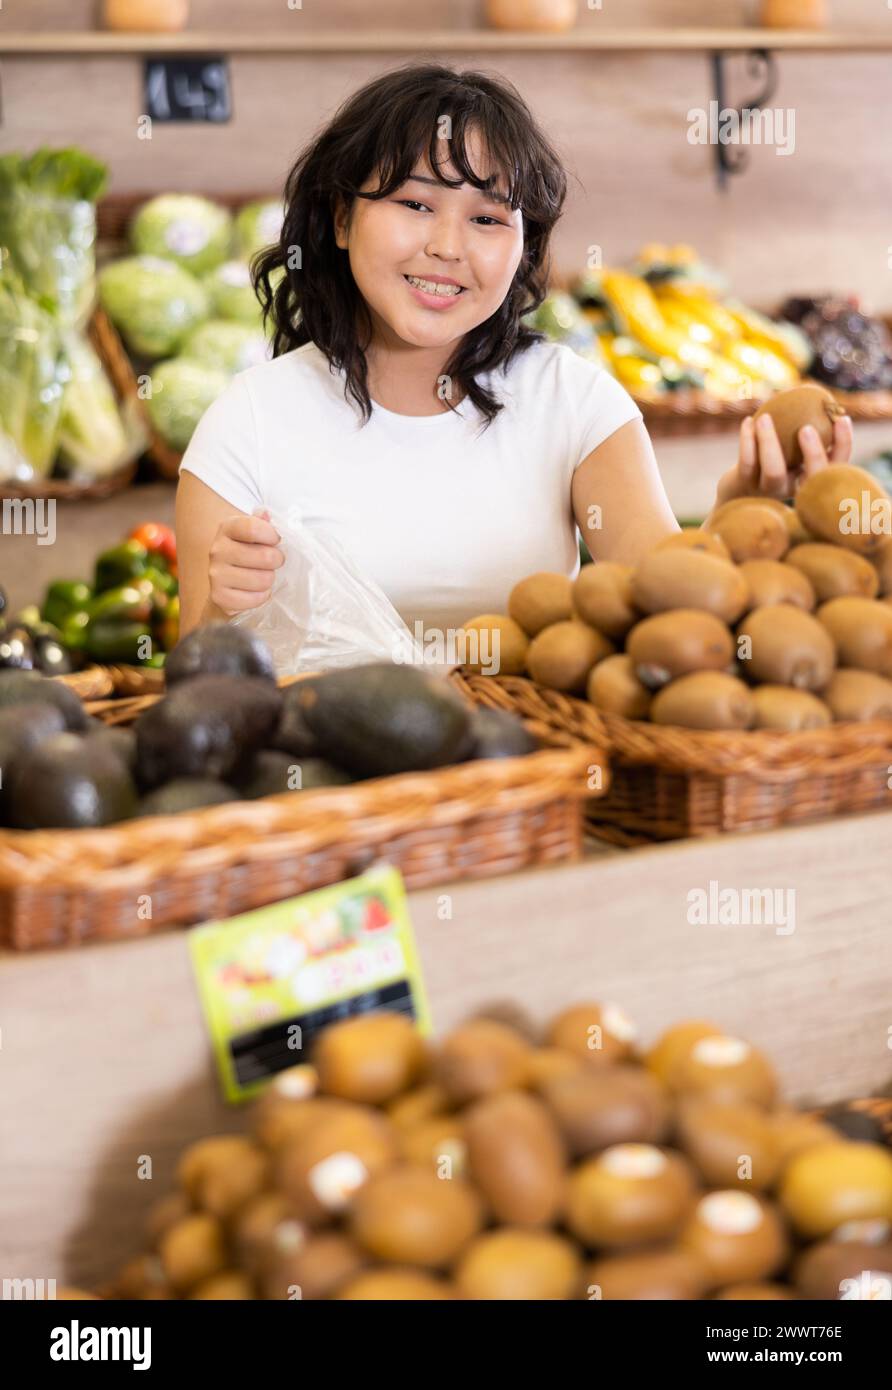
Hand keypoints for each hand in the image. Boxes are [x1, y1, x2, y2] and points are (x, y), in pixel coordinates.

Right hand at [207, 507, 283, 615]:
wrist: (225, 582)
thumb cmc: (247, 552)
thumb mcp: (254, 533)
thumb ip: (262, 522)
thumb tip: (265, 513)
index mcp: (227, 528)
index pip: (253, 528)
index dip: (272, 536)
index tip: (275, 540)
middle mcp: (217, 550)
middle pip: (265, 556)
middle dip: (277, 561)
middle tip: (273, 562)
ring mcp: (215, 574)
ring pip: (263, 580)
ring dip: (269, 580)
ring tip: (263, 576)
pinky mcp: (219, 597)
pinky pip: (255, 599)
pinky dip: (261, 597)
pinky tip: (255, 590)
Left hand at [714, 411, 853, 508]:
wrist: (736, 491)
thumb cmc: (769, 462)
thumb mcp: (790, 449)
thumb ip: (805, 429)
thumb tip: (820, 395)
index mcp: (809, 478)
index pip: (835, 466)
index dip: (843, 445)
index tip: (842, 418)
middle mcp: (792, 488)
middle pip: (811, 477)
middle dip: (814, 452)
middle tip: (806, 428)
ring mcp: (768, 489)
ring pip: (773, 470)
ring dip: (769, 441)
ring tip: (765, 417)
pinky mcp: (745, 485)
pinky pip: (748, 462)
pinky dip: (747, 439)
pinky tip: (748, 421)